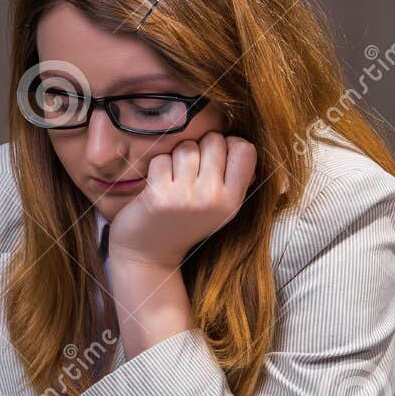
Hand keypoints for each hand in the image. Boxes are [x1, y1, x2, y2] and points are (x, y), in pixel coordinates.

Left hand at [106, 132, 256, 271]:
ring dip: (176, 156)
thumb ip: (235, 181)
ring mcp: (185, 198)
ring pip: (186, 147)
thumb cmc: (185, 223)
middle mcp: (213, 199)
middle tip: (190, 167)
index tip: (216, 156)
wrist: (149, 254)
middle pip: (214, 141)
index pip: (245, 150)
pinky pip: (161, 159)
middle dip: (200, 146)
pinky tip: (158, 184)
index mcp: (232, 201)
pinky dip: (157, 167)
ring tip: (174, 177)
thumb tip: (243, 146)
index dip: (229, 144)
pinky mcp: (158, 197)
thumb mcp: (219, 209)